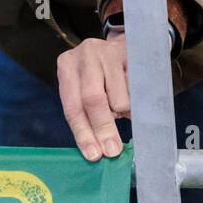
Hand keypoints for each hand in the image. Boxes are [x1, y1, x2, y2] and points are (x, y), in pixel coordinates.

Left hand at [57, 36, 128, 160]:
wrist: (121, 48)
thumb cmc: (97, 77)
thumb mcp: (83, 91)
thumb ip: (86, 116)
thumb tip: (97, 150)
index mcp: (66, 67)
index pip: (73, 107)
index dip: (83, 134)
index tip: (94, 155)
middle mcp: (85, 55)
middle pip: (93, 99)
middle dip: (103, 129)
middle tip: (112, 150)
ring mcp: (108, 51)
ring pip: (119, 97)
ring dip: (122, 113)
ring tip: (121, 109)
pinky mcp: (131, 54)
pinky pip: (136, 90)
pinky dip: (135, 103)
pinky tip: (132, 96)